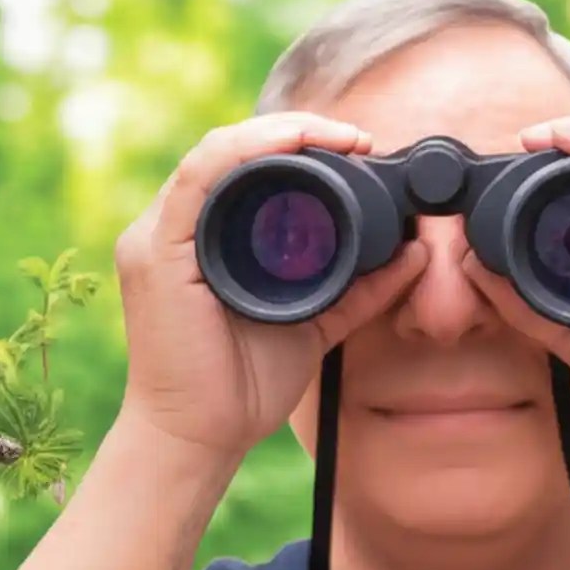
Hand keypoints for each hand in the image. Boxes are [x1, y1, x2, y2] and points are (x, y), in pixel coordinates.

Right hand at [114, 112, 427, 455]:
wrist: (201, 437)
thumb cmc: (243, 385)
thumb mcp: (318, 320)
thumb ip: (361, 289)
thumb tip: (414, 253)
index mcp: (205, 236)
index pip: (248, 164)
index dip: (301, 142)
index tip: (359, 145)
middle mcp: (175, 227)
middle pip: (234, 150)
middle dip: (297, 131)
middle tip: (356, 137)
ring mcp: (159, 237)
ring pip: (215, 153)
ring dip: (276, 133)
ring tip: (332, 135)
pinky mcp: (155, 254)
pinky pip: (196, 181)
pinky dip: (241, 154)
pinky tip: (285, 147)